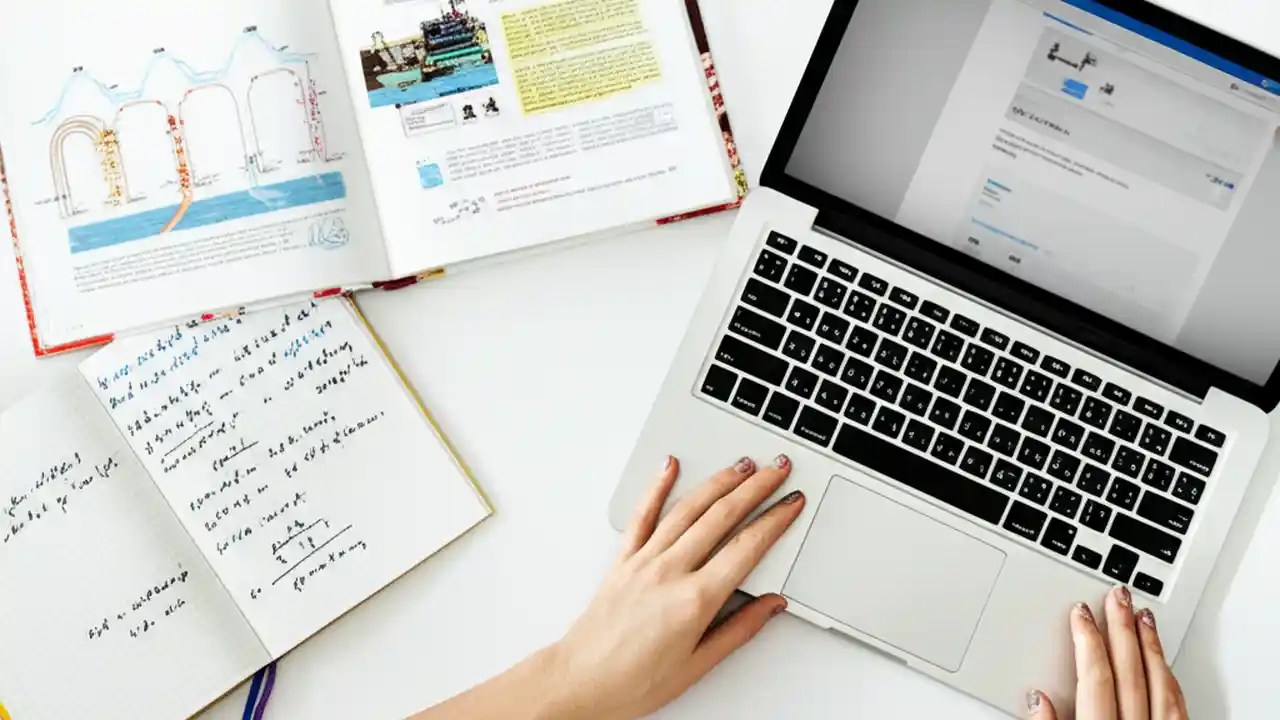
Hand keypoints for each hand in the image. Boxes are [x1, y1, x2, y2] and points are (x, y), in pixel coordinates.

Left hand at [416, 454, 804, 719]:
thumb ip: (740, 629)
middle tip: (778, 468)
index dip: (776, 520)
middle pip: (721, 516)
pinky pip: (642, 514)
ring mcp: (644, 561)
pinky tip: (670, 466)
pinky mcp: (622, 559)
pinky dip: (657, 486)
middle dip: (755, 487)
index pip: (747, 547)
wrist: (582, 682)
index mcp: (695, 600)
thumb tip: (772, 604)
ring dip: (718, 481)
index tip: (792, 503)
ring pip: (687, 508)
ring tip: (741, 464)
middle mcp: (670, 572)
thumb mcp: (700, 664)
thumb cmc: (635, 682)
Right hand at [1030, 586, 1187, 719]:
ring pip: (1160, 683)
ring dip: (1150, 645)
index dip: (1087, 641)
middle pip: (1130, 671)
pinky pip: (1179, 705)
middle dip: (1121, 628)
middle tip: (1117, 597)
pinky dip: (1170, 677)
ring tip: (1143, 616)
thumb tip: (1037, 699)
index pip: (1095, 678)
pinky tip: (1164, 661)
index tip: (1081, 613)